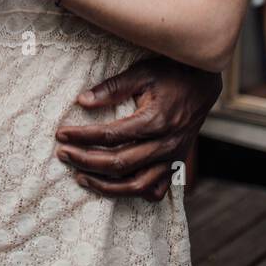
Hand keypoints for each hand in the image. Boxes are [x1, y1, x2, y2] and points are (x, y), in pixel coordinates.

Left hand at [54, 57, 221, 200]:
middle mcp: (165, 145)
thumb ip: (112, 88)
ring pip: (136, 185)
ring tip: (81, 177)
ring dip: (105, 185)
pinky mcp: (176, 164)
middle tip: (62, 154)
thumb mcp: (141, 73)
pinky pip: (155, 190)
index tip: (61, 133)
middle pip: (119, 163)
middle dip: (86, 161)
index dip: (82, 136)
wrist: (204, 82)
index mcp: (156, 121)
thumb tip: (82, 101)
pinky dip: (134, 193)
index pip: (110, 135)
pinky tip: (114, 187)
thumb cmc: (171, 73)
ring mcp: (172, 158)